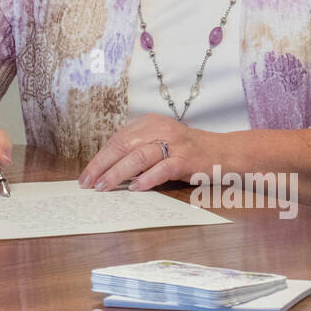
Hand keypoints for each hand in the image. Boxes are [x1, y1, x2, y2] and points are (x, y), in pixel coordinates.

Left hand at [77, 115, 210, 191]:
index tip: (87, 174)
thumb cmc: (187, 151)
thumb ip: (137, 149)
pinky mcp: (186, 159)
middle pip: (123, 145)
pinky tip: (134, 188)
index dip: (100, 157)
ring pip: (138, 156)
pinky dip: (147, 178)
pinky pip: (162, 168)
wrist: (223, 151)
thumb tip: (107, 168)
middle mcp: (160, 129)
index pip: (118, 139)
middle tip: (88, 182)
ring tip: (104, 187)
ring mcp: (174, 143)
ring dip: (117, 173)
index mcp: (149, 123)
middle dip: (102, 165)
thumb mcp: (159, 142)